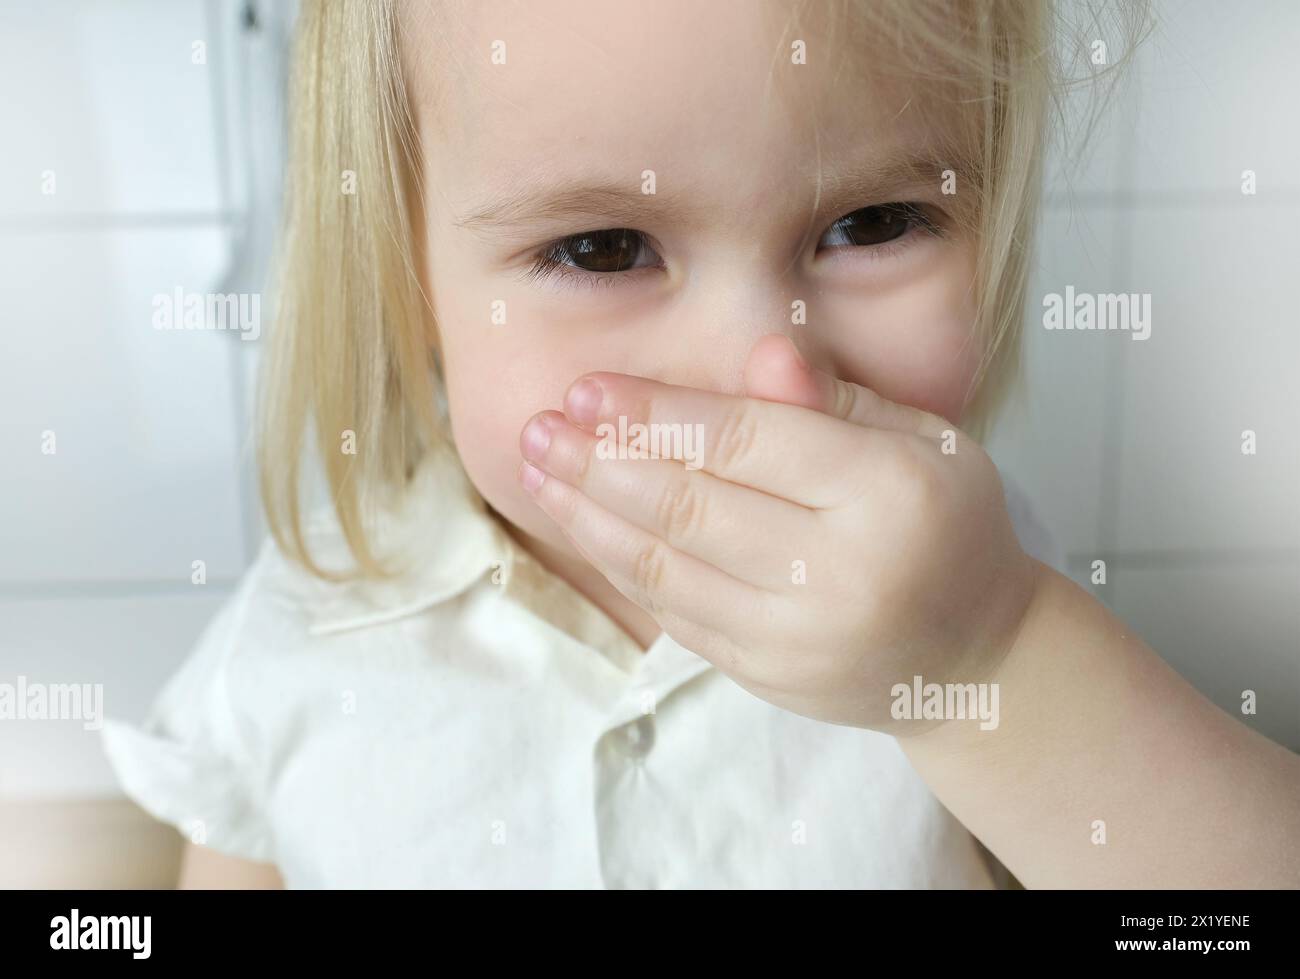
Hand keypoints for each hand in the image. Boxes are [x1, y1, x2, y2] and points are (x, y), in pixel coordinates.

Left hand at [516, 334, 1039, 731]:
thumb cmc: (946, 525)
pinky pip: (673, 612)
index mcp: (888, 493)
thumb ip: (836, 400)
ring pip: (666, 566)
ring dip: (589, 514)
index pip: (746, 441)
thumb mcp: (923, 441)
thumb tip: (760, 353)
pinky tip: (585, 523)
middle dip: (600, 462)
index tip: (589, 388)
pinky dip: (620, 563)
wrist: (972, 656)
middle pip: (690, 507)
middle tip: (541, 426)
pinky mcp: (765, 676)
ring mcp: (797, 638)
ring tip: (540, 469)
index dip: (656, 413)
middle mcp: (840, 574)